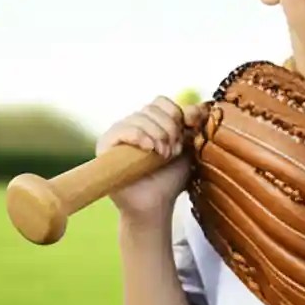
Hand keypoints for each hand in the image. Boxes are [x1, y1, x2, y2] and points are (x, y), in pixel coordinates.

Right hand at [97, 96, 208, 221]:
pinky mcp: (105, 146)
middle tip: (173, 151)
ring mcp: (118, 134)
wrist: (156, 203)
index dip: (176, 115)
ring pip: (140, 117)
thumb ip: (192, 125)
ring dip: (158, 135)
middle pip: (153, 108)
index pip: (162, 102)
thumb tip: (199, 107)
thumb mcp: (188, 147)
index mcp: (151, 122)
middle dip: (170, 129)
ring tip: (163, 155)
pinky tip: (149, 149)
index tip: (184, 137)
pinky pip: (122, 130)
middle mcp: (132, 124)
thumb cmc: (171, 177)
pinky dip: (139, 136)